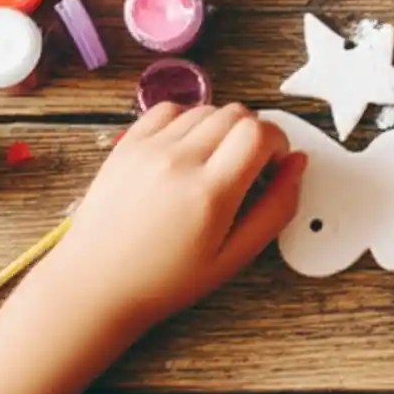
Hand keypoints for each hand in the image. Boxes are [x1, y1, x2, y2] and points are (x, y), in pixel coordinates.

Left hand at [44, 103, 307, 326]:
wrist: (95, 285)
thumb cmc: (164, 280)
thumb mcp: (234, 257)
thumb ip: (276, 209)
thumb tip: (298, 165)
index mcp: (209, 193)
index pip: (260, 132)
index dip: (278, 143)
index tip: (273, 166)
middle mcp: (178, 162)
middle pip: (238, 114)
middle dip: (254, 135)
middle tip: (248, 168)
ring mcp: (148, 148)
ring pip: (207, 109)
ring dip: (223, 128)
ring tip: (215, 163)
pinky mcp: (127, 144)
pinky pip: (170, 109)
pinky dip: (188, 121)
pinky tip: (187, 150)